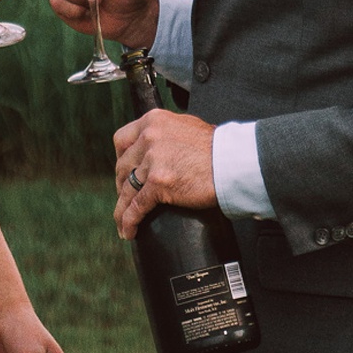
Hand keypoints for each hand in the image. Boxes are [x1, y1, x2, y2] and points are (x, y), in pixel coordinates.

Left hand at [111, 112, 215, 237]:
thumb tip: (160, 146)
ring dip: (121, 208)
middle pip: (122, 166)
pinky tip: (128, 231)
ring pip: (126, 189)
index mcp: (153, 121)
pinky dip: (129, 221)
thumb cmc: (216, 147)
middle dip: (122, 184)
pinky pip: (136, 206)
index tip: (124, 171)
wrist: (231, 161)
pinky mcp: (158, 183)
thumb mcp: (185, 127)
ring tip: (122, 221)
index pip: (122, 139)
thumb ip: (167, 133)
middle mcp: (149, 137)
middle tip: (126, 197)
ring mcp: (152, 160)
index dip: (121, 158)